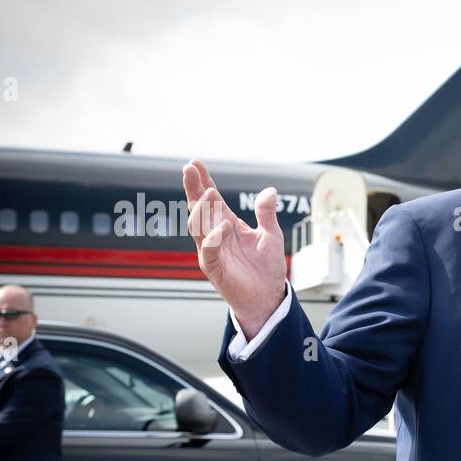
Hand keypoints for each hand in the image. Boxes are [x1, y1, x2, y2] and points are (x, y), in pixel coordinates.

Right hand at [182, 158, 286, 337]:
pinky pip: (208, 252)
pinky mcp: (214, 268)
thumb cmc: (266, 267)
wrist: (268, 296)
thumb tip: (270, 190)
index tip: (195, 163)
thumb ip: (266, 213)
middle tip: (189, 169)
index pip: (212, 200)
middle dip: (194, 189)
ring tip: (209, 193)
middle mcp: (215, 235)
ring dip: (203, 210)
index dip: (203, 181)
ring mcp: (212, 251)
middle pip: (199, 208)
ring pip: (199, 227)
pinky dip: (213, 239)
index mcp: (227, 224)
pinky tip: (224, 227)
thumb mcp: (271, 235)